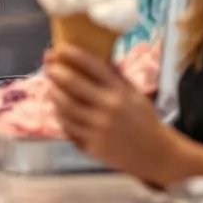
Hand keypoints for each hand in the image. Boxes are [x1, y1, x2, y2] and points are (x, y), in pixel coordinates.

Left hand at [46, 45, 177, 185]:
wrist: (155, 154)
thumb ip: (115, 77)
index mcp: (119, 91)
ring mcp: (98, 128)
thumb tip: (94, 55)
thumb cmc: (144, 120)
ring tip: (50, 86)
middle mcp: (108, 107)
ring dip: (53, 93)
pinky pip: (67, 127)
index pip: (91, 65)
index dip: (71, 54)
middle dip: (54, 71)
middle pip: (71, 83)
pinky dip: (59, 115)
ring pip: (64, 106)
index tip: (59, 47)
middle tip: (47, 66)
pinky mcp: (92, 145)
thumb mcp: (134, 94)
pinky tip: (57, 109)